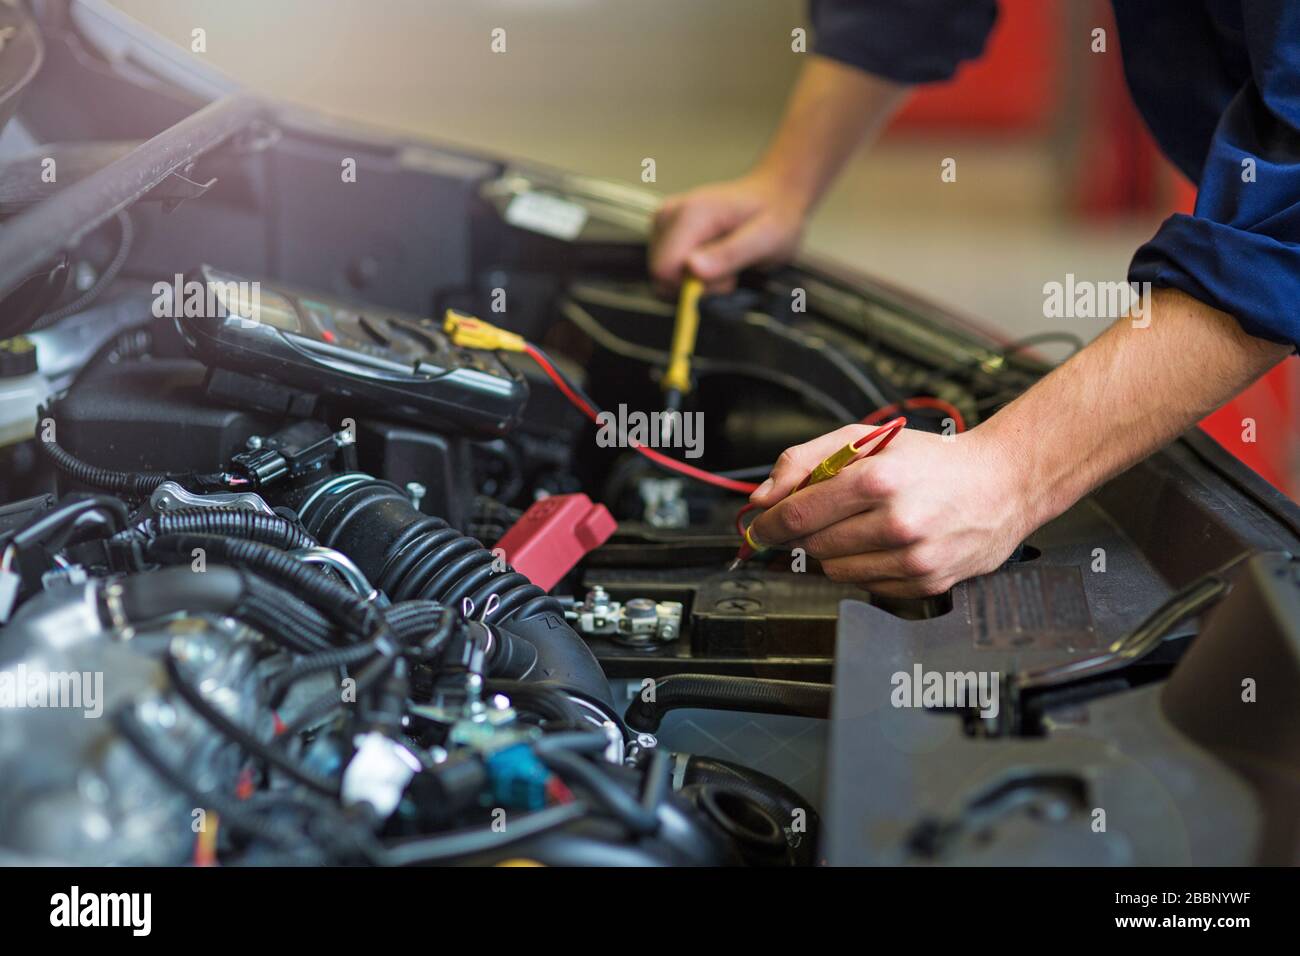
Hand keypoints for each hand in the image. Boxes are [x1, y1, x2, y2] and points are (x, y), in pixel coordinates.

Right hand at [649, 172, 807, 293]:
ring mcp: (663, 220)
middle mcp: (669, 214)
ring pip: (663, 274)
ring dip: (694, 280)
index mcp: (690, 214)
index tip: (725, 280)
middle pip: (661, 274)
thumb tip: (692, 269)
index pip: (664, 269)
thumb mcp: (765, 239)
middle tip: (729, 272)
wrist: (773, 194)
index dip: (692, 286)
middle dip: (694, 284)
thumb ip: (729, 255)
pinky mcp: (664, 229)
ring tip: (724, 264)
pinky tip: (713, 259)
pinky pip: (667, 267)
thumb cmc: (774, 215)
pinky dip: (689, 273)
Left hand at [746, 425, 1032, 597]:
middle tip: (825, 514)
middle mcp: (897, 523)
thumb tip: (762, 497)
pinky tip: (886, 543)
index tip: (760, 526)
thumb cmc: (932, 460)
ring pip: (835, 570)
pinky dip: (864, 566)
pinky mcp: (927, 583)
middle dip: (808, 531)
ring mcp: (914, 558)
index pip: (798, 515)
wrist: (1003, 484)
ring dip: (834, 551)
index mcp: (878, 480)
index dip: (769, 524)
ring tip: (862, 525)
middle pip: (813, 545)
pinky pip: (866, 585)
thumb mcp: (865, 439)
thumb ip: (804, 460)